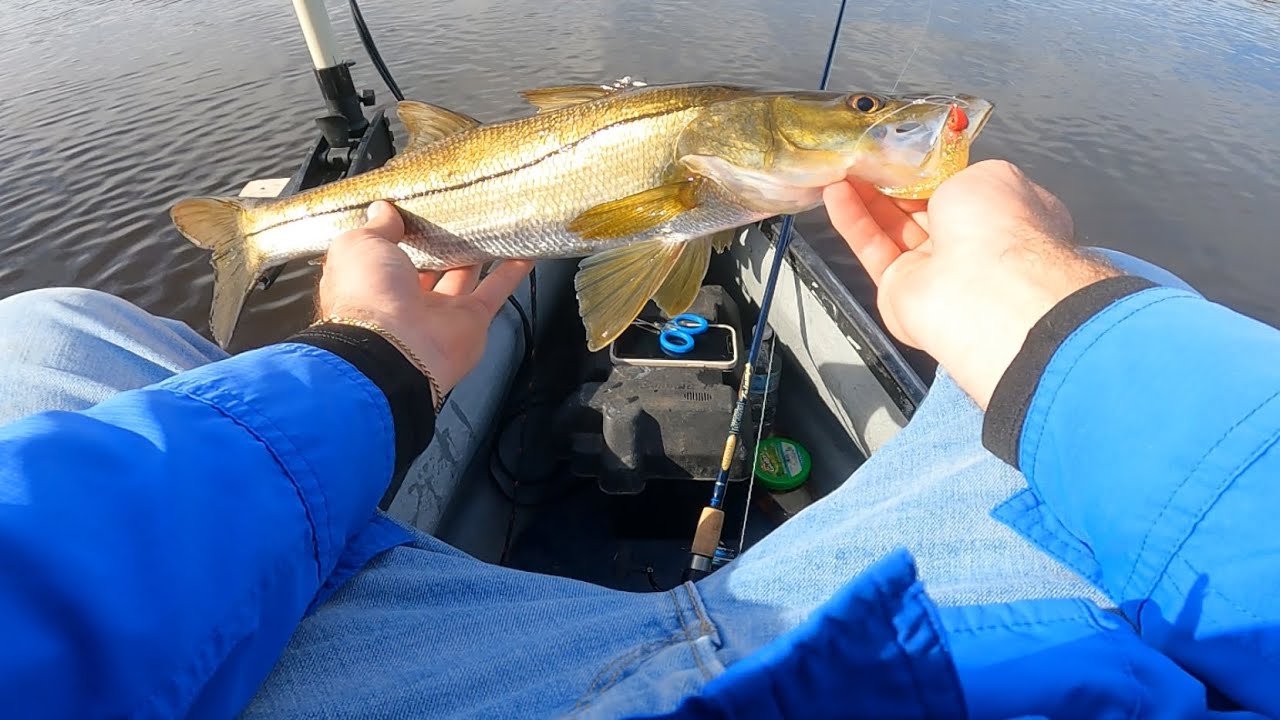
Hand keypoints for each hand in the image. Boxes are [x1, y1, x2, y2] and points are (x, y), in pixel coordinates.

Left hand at [316, 200, 533, 396]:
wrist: (393, 349)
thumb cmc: (367, 297)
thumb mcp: (358, 246)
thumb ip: (376, 227)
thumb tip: (383, 210)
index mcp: (374, 282)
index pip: (389, 253)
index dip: (401, 232)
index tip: (415, 208)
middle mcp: (406, 299)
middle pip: (431, 265)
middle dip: (442, 242)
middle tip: (459, 213)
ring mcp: (441, 313)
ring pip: (465, 276)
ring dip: (479, 254)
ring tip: (493, 226)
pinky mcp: (471, 321)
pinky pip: (495, 292)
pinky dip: (512, 273)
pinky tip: (524, 253)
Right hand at [823, 160, 1117, 407]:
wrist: (984, 289)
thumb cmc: (998, 226)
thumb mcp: (990, 173)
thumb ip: (958, 171)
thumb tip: (938, 173)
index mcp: (999, 214)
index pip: (958, 186)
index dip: (927, 167)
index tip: (901, 147)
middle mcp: (968, 242)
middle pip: (919, 205)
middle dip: (890, 179)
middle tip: (862, 154)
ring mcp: (933, 268)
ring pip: (891, 225)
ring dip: (865, 196)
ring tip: (841, 167)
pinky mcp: (898, 287)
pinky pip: (872, 248)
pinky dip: (853, 220)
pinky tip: (835, 194)